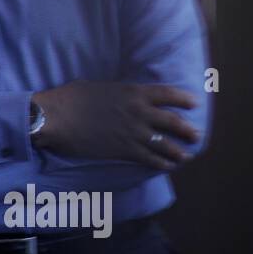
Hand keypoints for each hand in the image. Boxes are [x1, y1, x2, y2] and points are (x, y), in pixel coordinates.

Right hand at [32, 80, 200, 169]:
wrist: (56, 117)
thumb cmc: (72, 97)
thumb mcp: (100, 87)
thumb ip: (118, 92)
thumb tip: (122, 96)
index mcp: (133, 92)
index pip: (168, 94)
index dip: (184, 99)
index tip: (194, 103)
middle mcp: (139, 112)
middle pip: (173, 122)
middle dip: (188, 130)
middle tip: (196, 135)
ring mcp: (133, 133)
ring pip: (165, 144)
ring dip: (178, 151)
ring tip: (186, 156)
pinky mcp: (124, 151)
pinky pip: (150, 159)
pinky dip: (161, 164)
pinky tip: (167, 167)